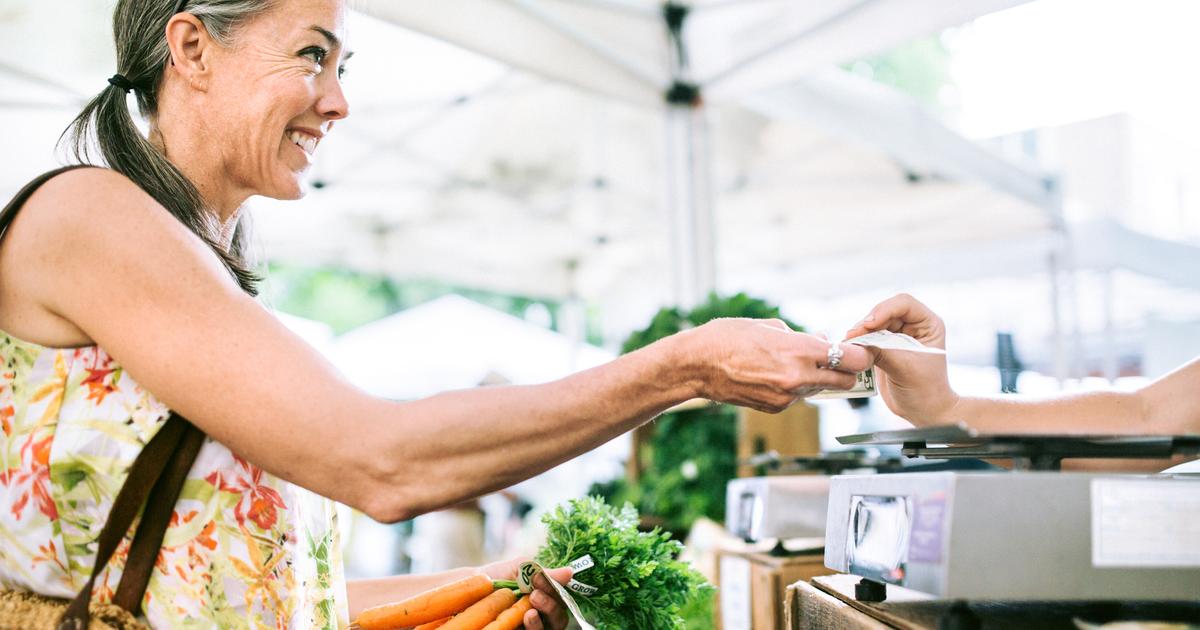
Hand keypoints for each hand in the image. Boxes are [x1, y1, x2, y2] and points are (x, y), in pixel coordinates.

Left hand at [480, 558, 571, 629]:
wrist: (470, 588)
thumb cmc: (498, 576)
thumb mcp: (521, 569)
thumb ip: (544, 573)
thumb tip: (570, 572)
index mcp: (546, 598)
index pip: (561, 600)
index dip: (556, 591)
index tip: (541, 580)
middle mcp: (542, 616)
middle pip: (559, 619)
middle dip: (550, 607)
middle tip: (534, 595)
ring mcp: (531, 627)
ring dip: (542, 621)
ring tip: (529, 610)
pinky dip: (533, 629)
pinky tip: (524, 618)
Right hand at [677, 318, 872, 411]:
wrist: (696, 366)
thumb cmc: (727, 338)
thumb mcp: (768, 326)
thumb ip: (801, 336)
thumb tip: (821, 340)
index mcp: (799, 351)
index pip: (851, 359)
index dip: (859, 354)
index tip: (857, 350)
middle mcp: (798, 377)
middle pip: (845, 381)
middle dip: (845, 370)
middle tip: (835, 359)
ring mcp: (787, 396)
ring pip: (821, 389)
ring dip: (818, 378)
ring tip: (794, 362)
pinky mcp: (775, 408)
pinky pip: (798, 397)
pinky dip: (796, 387)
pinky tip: (775, 374)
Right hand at [844, 294, 958, 423]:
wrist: (923, 411)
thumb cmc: (925, 390)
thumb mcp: (905, 368)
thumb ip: (882, 350)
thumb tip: (857, 340)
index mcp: (928, 324)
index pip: (904, 304)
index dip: (884, 310)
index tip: (869, 324)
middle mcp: (913, 326)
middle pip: (884, 312)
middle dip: (867, 323)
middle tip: (852, 336)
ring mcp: (897, 336)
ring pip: (873, 324)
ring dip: (860, 332)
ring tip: (849, 343)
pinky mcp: (884, 347)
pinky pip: (868, 338)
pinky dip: (858, 342)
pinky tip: (851, 349)